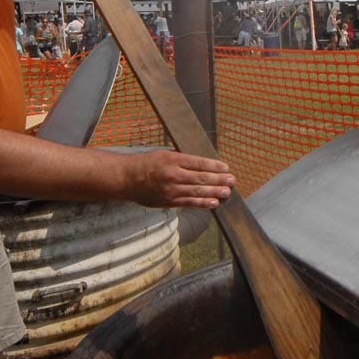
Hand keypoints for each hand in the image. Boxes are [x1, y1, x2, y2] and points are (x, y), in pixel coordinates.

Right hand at [118, 150, 234, 208]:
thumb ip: (182, 159)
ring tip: (227, 192)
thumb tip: (204, 164)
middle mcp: (173, 174)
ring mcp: (171, 190)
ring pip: (197, 191)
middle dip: (219, 179)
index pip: (198, 163)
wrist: (127, 179)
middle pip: (201, 178)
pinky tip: (214, 203)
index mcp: (172, 159)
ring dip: (214, 192)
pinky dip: (203, 203)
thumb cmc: (147, 164)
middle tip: (232, 180)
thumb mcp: (164, 154)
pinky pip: (189, 203)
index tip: (226, 168)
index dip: (214, 166)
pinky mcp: (169, 201)